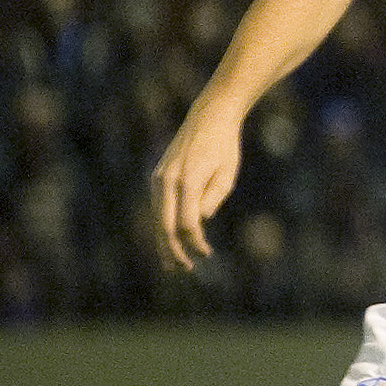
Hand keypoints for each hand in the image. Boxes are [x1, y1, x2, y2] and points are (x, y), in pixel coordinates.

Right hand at [153, 100, 244, 268]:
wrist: (209, 117)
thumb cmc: (224, 147)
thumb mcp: (227, 174)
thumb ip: (212, 200)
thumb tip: (197, 222)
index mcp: (188, 181)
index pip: (187, 223)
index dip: (195, 242)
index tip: (206, 253)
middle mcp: (168, 181)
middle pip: (165, 225)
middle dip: (172, 250)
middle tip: (183, 268)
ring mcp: (159, 178)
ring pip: (158, 218)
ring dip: (164, 241)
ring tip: (172, 262)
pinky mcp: (158, 176)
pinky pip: (158, 207)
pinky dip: (162, 225)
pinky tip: (169, 239)